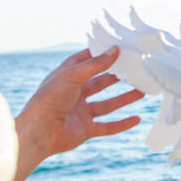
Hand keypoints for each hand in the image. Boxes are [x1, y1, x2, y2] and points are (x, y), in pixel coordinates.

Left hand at [17, 46, 144, 163]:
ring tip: (142, 91)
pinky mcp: (86, 129)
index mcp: (66, 77)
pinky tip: (137, 119)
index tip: (119, 47)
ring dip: (125, 98)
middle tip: (135, 69)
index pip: (85, 62)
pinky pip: (108, 126)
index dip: (100, 55)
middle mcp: (74, 94)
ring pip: (108, 104)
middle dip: (117, 77)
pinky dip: (122, 124)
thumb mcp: (72, 75)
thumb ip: (96, 64)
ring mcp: (81, 112)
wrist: (39, 132)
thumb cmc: (48, 99)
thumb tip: (116, 50)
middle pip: (100, 83)